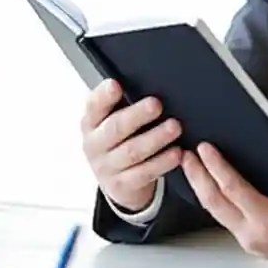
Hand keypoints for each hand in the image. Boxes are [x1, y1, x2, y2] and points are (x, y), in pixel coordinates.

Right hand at [81, 78, 182, 211]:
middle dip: (137, 115)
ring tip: (174, 127)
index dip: (103, 96)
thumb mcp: (112, 122)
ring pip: (133, 152)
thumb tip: (147, 83)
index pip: (93, 106)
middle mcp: (94, 145)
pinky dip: (162, 162)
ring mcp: (107, 167)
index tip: (115, 85)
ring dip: (155, 138)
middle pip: (115, 128)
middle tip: (156, 104)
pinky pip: (145, 173)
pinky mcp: (122, 185)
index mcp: (90, 123)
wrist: (117, 181)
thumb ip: (122, 105)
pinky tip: (176, 153)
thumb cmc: (119, 141)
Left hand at [181, 142, 267, 267]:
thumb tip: (249, 156)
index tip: (204, 148)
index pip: (233, 189)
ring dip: (202, 188)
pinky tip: (212, 185)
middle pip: (214, 203)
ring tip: (193, 166)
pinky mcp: (253, 242)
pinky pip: (228, 218)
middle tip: (186, 154)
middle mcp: (255, 236)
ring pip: (216, 212)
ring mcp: (252, 242)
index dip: (215, 166)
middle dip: (196, 177)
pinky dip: (216, 199)